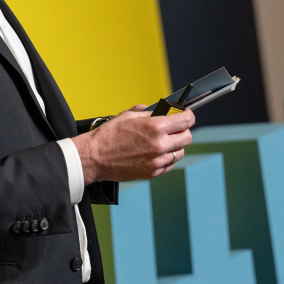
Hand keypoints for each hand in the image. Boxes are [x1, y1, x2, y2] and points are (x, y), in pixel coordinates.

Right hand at [72, 104, 194, 183]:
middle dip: (183, 130)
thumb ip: (148, 112)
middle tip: (175, 128)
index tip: (186, 115)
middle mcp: (159, 145)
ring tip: (163, 142)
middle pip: (187, 137)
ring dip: (175, 146)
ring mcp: (157, 161)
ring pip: (180, 152)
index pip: (186, 120)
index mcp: (155, 127)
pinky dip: (166, 158)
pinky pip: (169, 165)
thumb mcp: (128, 115)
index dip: (188, 115)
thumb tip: (161, 110)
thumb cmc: (109, 135)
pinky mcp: (152, 172)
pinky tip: (156, 153)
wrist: (94, 157)